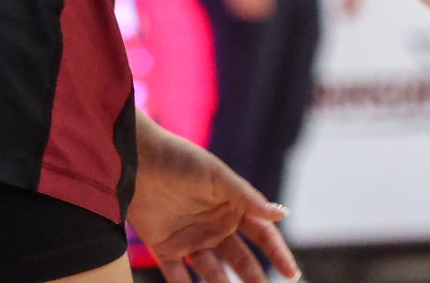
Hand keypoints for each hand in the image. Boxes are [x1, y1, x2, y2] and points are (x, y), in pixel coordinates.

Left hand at [131, 114, 298, 282]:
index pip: (261, 235)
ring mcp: (190, 239)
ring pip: (212, 274)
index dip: (277, 253)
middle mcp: (214, 226)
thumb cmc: (181, 161)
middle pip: (240, 260)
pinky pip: (177, 277)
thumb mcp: (217, 177)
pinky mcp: (164, 248)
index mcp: (232, 207)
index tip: (292, 274)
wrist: (137, 159)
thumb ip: (247, 198)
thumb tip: (283, 214)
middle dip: (254, 278)